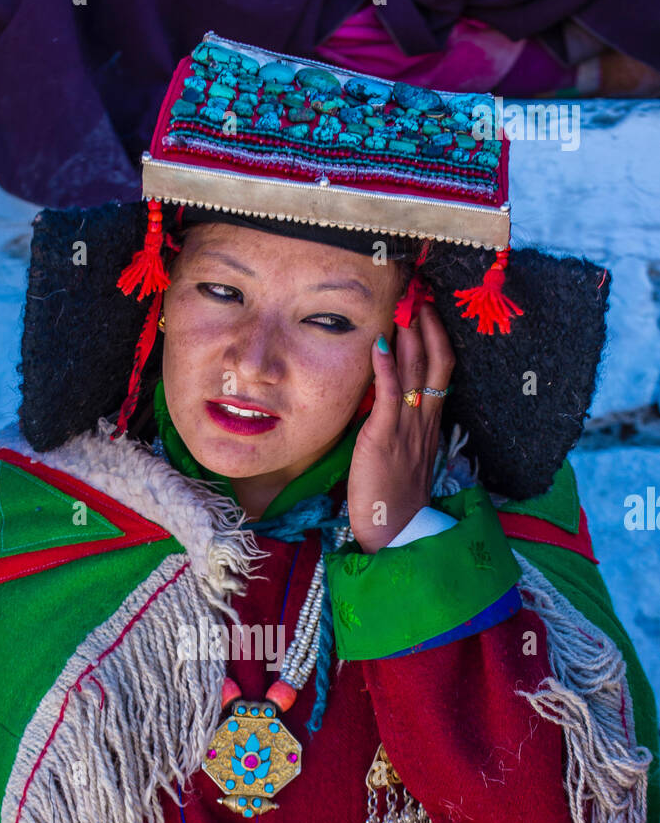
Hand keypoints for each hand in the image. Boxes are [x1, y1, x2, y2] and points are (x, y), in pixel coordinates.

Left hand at [346, 302, 455, 553]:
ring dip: (411, 336)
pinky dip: (385, 365)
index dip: (438, 337)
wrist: (394, 529)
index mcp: (430, 421)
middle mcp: (424, 419)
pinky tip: (379, 341)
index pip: (442, 369)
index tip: (429, 309)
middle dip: (429, 325)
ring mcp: (407, 427)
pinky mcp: (384, 437)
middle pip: (436, 361)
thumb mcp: (402, 450)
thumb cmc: (392, 494)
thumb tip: (387, 394)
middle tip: (420, 293)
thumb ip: (399, 421)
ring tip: (406, 305)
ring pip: (417, 371)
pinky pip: (390, 394)